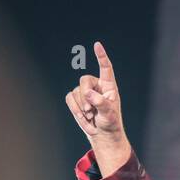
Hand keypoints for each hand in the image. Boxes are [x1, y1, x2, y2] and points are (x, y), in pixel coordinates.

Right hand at [66, 41, 131, 171]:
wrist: (102, 134)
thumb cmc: (110, 123)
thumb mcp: (109, 114)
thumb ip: (100, 103)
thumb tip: (88, 93)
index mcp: (109, 86)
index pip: (105, 68)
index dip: (101, 56)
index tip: (97, 45)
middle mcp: (96, 86)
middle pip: (84, 80)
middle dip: (84, 96)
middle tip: (90, 111)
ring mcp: (85, 92)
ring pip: (76, 92)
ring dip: (81, 108)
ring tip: (90, 118)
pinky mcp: (76, 99)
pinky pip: (70, 98)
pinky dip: (75, 110)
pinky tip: (84, 119)